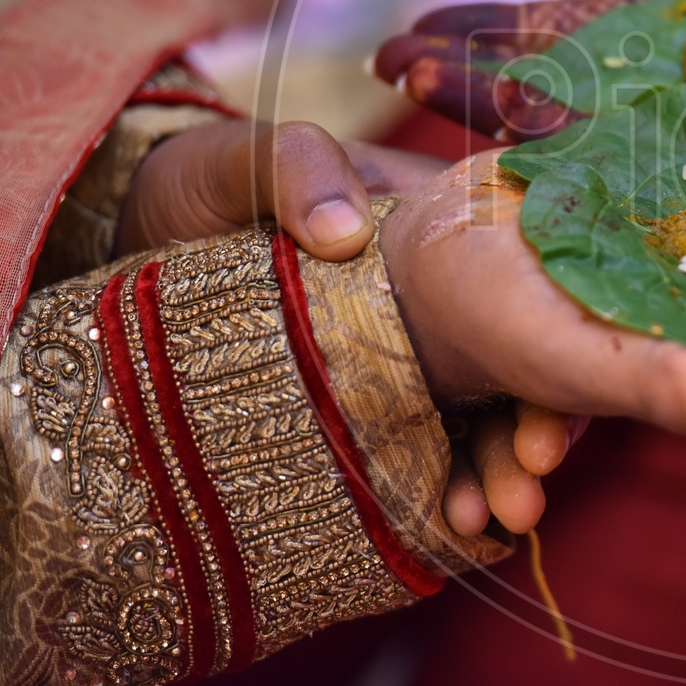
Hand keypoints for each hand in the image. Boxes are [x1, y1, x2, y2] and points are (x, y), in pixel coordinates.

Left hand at [117, 119, 567, 522]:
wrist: (138, 246)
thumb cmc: (204, 185)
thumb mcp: (244, 159)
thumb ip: (296, 168)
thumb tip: (346, 233)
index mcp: (437, 225)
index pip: (521, 278)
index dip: (545, 335)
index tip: (546, 393)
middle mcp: (444, 294)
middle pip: (519, 358)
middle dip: (534, 426)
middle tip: (529, 480)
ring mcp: (414, 355)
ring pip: (484, 414)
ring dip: (497, 469)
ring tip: (483, 516)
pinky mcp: (374, 404)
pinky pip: (427, 449)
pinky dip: (447, 487)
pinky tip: (449, 526)